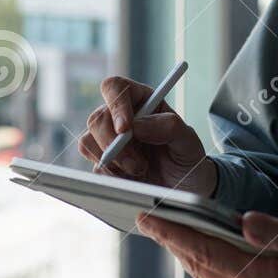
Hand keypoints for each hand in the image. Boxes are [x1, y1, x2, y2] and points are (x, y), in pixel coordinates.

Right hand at [80, 75, 214, 195]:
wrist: (184, 189)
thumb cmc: (186, 159)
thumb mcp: (188, 140)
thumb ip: (169, 127)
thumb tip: (138, 125)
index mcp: (141, 101)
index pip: (116, 87)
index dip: (116, 104)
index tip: (125, 129)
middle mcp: (121, 118)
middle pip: (97, 118)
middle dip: (113, 144)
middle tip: (137, 164)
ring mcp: (109, 141)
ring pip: (88, 142)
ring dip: (113, 161)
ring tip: (140, 171)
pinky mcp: (104, 164)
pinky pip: (94, 166)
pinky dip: (112, 176)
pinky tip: (131, 179)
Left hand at [137, 211, 277, 277]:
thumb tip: (242, 220)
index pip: (206, 252)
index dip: (173, 233)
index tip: (147, 217)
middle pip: (199, 265)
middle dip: (171, 241)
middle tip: (146, 217)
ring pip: (207, 276)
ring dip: (185, 252)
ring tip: (165, 228)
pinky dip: (204, 262)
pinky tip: (200, 247)